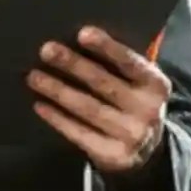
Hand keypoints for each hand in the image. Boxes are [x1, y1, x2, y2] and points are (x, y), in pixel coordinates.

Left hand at [26, 26, 170, 174]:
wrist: (146, 151)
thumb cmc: (132, 100)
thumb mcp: (138, 82)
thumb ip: (119, 64)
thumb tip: (78, 39)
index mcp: (156, 84)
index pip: (130, 62)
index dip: (107, 47)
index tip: (82, 33)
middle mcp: (148, 110)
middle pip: (104, 83)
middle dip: (73, 65)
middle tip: (46, 50)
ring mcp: (133, 136)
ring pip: (88, 109)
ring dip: (58, 90)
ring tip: (34, 77)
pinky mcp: (115, 157)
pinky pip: (80, 134)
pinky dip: (58, 118)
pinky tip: (40, 105)